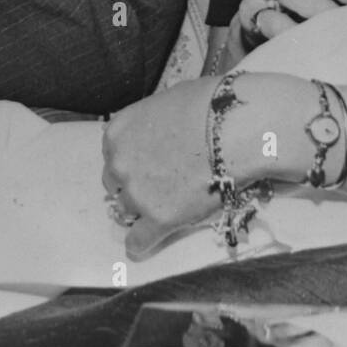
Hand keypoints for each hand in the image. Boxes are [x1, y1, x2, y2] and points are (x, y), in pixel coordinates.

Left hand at [102, 78, 221, 258]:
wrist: (234, 128)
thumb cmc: (208, 106)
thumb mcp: (166, 103)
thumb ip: (150, 123)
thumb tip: (159, 131)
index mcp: (118, 133)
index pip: (112, 156)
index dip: (131, 162)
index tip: (146, 165)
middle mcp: (120, 164)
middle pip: (116, 185)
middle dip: (134, 185)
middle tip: (160, 185)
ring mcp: (138, 193)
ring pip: (127, 212)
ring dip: (142, 211)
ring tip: (168, 205)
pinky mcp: (160, 218)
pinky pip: (138, 241)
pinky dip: (142, 244)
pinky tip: (146, 243)